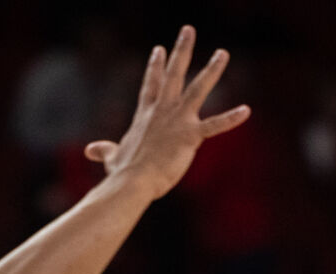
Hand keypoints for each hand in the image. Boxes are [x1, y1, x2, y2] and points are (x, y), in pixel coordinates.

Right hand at [83, 26, 251, 202]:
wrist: (131, 182)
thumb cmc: (123, 173)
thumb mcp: (112, 157)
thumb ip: (104, 151)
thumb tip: (89, 151)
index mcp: (145, 116)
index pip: (151, 85)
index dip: (155, 67)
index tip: (159, 49)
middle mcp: (162, 111)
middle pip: (174, 74)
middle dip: (181, 50)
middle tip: (188, 30)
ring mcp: (177, 121)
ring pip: (198, 89)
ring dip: (212, 70)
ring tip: (223, 53)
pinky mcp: (190, 136)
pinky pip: (215, 125)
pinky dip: (231, 119)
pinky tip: (246, 110)